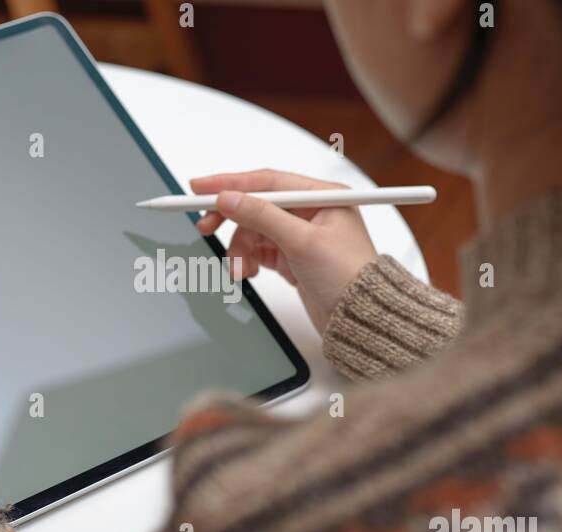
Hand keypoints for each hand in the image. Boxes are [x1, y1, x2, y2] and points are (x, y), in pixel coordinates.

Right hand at [193, 169, 377, 331]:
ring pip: (254, 232)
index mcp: (322, 196)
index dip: (231, 183)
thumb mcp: (302, 242)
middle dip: (232, 219)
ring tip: (239, 269)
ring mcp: (301, 235)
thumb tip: (228, 198)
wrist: (361, 321)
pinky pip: (259, 250)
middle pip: (257, 205)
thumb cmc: (349, 279)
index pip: (267, 181)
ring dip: (240, 249)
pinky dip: (248, 260)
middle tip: (205, 226)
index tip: (200, 187)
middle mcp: (312, 212)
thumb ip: (262, 216)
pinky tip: (248, 273)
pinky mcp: (294, 257)